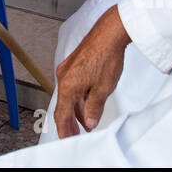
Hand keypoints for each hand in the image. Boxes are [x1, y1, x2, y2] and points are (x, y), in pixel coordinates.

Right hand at [53, 6, 129, 137]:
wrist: (110, 33)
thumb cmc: (106, 56)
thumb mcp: (102, 90)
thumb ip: (94, 109)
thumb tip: (89, 122)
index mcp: (67, 85)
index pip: (61, 114)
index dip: (64, 129)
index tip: (67, 138)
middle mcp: (63, 76)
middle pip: (63, 104)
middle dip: (70, 121)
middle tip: (76, 134)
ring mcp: (68, 68)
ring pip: (69, 94)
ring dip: (76, 109)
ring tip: (86, 121)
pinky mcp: (74, 63)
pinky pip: (72, 84)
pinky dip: (79, 96)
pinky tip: (88, 102)